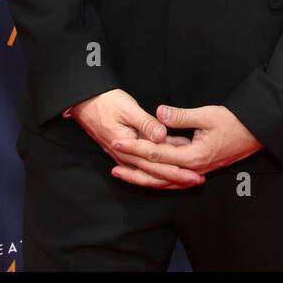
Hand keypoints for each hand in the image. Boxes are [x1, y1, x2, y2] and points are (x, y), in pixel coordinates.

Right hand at [68, 88, 205, 188]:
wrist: (85, 103)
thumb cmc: (107, 102)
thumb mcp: (128, 110)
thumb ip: (146, 124)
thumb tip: (162, 136)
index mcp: (129, 147)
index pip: (157, 162)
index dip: (177, 169)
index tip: (194, 173)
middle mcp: (126, 157)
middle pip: (155, 172)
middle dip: (177, 177)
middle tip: (198, 180)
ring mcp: (123, 156)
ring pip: (149, 172)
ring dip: (168, 177)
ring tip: (187, 179)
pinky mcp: (123, 152)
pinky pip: (142, 167)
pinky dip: (156, 172)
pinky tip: (167, 171)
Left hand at [111, 104, 261, 178]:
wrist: (256, 133)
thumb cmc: (234, 122)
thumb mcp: (207, 115)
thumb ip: (181, 116)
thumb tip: (159, 113)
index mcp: (192, 156)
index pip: (156, 154)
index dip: (135, 148)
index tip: (118, 142)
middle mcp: (192, 169)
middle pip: (156, 174)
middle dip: (133, 168)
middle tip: (113, 163)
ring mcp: (195, 172)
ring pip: (163, 181)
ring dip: (142, 177)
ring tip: (124, 173)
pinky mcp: (198, 169)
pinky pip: (173, 178)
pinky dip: (158, 178)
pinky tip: (148, 174)